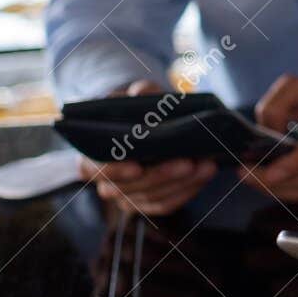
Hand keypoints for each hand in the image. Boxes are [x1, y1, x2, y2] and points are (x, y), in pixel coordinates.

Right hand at [78, 80, 215, 215]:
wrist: (149, 128)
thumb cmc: (138, 113)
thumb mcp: (137, 97)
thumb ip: (139, 93)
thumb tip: (140, 92)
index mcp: (91, 156)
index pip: (95, 169)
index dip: (115, 170)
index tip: (137, 166)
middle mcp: (106, 183)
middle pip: (130, 188)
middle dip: (162, 175)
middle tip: (188, 162)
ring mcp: (127, 197)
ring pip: (153, 197)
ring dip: (182, 182)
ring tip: (206, 165)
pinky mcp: (149, 204)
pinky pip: (167, 204)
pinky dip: (188, 189)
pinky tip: (206, 173)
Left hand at [244, 70, 297, 202]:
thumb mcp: (293, 87)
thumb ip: (273, 108)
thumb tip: (265, 136)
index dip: (284, 168)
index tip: (253, 171)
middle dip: (268, 182)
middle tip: (243, 173)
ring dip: (275, 189)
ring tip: (253, 177)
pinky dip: (287, 191)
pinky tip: (272, 181)